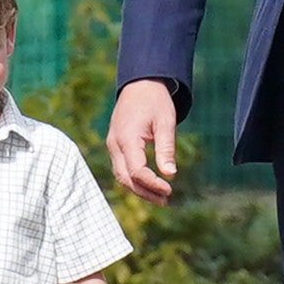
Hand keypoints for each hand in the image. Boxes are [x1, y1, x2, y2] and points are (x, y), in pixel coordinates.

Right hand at [107, 79, 178, 203]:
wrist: (140, 84)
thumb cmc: (155, 101)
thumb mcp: (165, 122)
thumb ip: (166, 148)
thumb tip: (170, 174)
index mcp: (127, 138)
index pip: (137, 171)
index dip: (153, 184)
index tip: (170, 190)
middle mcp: (115, 144)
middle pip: (125, 178)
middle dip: (144, 192)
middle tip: (165, 200)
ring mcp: (112, 144)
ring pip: (121, 175)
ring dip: (138, 188)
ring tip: (160, 196)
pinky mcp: (115, 144)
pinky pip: (121, 167)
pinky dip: (134, 179)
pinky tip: (149, 183)